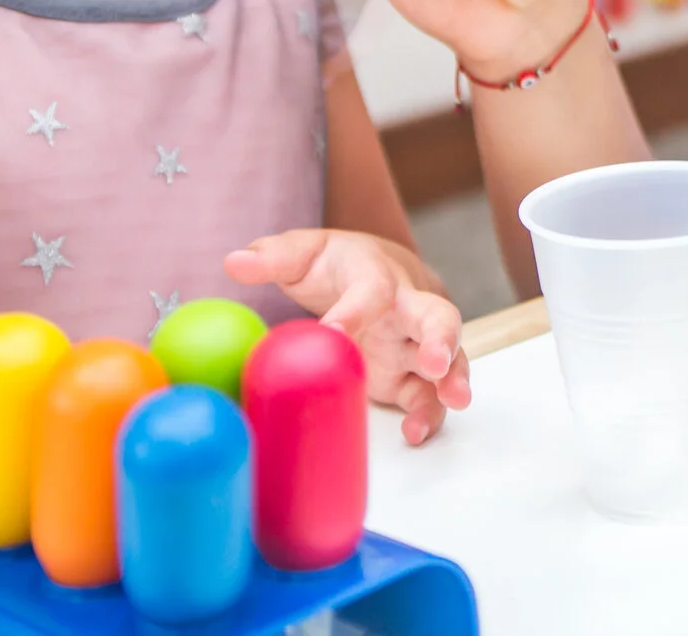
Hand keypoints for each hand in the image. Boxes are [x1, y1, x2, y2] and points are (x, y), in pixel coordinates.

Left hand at [226, 230, 472, 445]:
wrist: (378, 270)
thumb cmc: (337, 265)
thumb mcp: (305, 253)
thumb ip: (273, 256)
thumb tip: (235, 262)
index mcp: (376, 275)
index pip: (371, 290)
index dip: (354, 312)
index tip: (332, 333)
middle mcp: (407, 308)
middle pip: (438, 317)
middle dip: (442, 339)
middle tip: (436, 362)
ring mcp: (415, 343)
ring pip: (448, 359)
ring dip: (451, 380)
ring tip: (452, 400)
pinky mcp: (412, 375)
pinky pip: (429, 395)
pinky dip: (429, 413)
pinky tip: (416, 433)